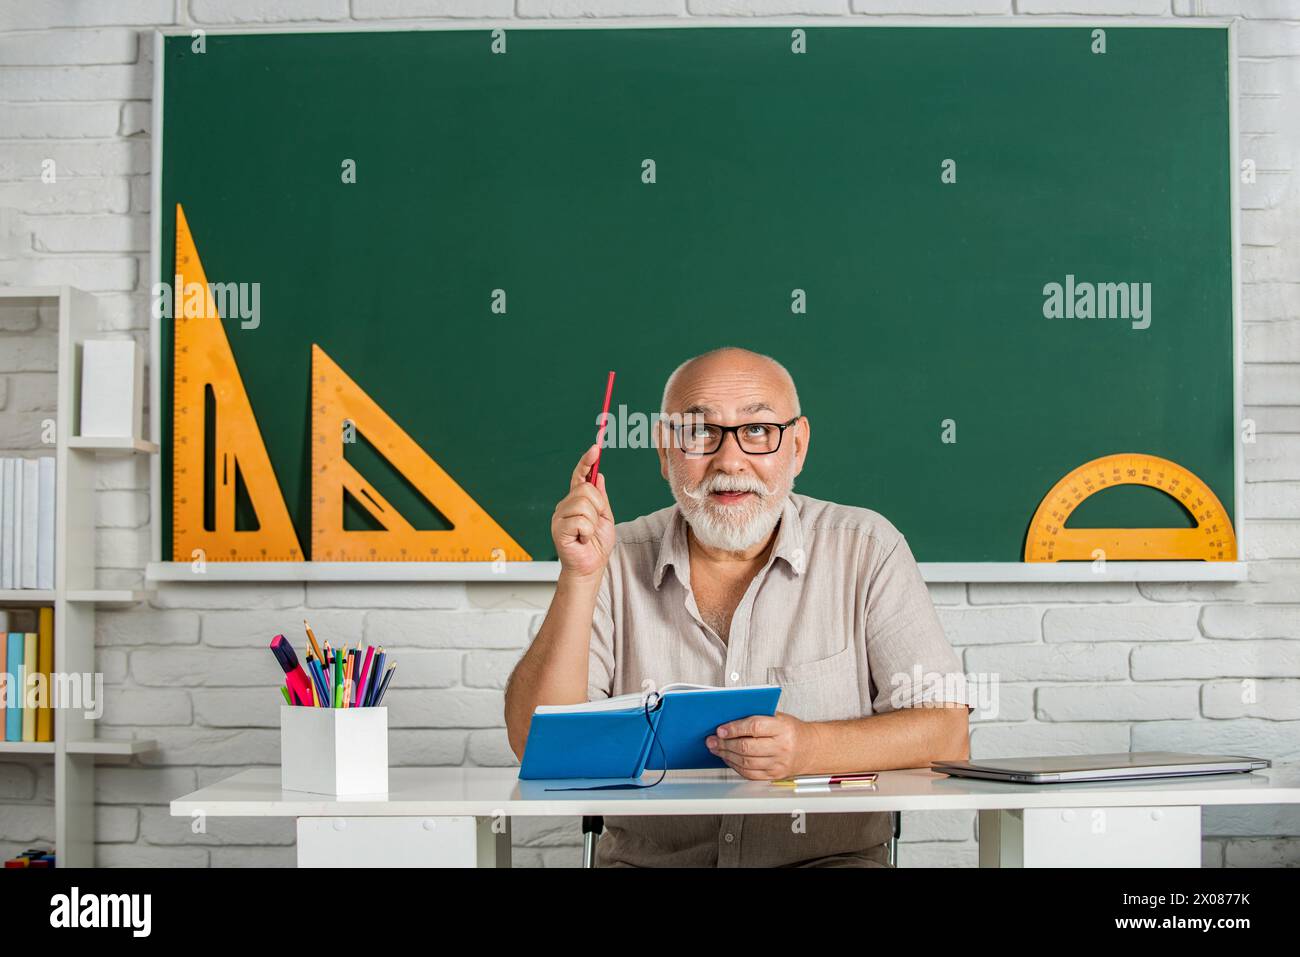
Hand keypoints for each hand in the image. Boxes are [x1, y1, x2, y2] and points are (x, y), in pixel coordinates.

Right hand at [551, 443, 615, 580]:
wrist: (590, 568)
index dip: (587, 461)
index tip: (595, 448)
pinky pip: (581, 521)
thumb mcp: (605, 517)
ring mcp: (559, 516)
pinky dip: (588, 532)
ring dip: (593, 522)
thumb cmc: (596, 546)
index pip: (580, 476)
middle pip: (586, 490)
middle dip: (598, 507)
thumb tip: (598, 475)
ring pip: (584, 504)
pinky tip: (582, 540)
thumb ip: (601, 498)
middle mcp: (565, 505)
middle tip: (596, 523)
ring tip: (588, 534)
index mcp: (576, 501)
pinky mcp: (558, 529)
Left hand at [706, 712, 814, 780]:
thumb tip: (729, 719)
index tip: (720, 729)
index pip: (754, 727)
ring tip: (717, 749)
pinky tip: (729, 759)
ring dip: (727, 756)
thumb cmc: (791, 730)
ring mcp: (778, 764)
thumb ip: (757, 716)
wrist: (810, 748)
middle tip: (712, 740)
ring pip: (746, 762)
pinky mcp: (774, 776)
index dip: (734, 728)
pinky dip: (735, 766)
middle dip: (725, 744)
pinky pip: (750, 774)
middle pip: (747, 747)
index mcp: (782, 728)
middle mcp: (782, 747)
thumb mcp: (778, 716)